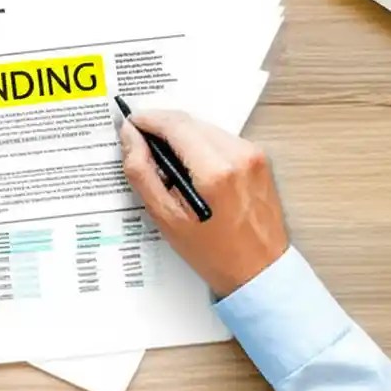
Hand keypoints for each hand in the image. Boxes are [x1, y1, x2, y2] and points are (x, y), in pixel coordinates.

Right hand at [120, 110, 287, 296]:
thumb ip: (143, 172)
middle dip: (163, 129)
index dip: (147, 120)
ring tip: (171, 168)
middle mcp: (238, 155)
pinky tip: (194, 171)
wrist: (260, 271)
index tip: (131, 125)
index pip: (174, 124)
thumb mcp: (167, 218)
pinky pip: (222, 139)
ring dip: (183, 137)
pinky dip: (202, 147)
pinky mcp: (259, 158)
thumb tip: (130, 138)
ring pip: (205, 127)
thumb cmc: (215, 253)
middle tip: (145, 150)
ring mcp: (253, 154)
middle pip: (189, 122)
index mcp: (215, 170)